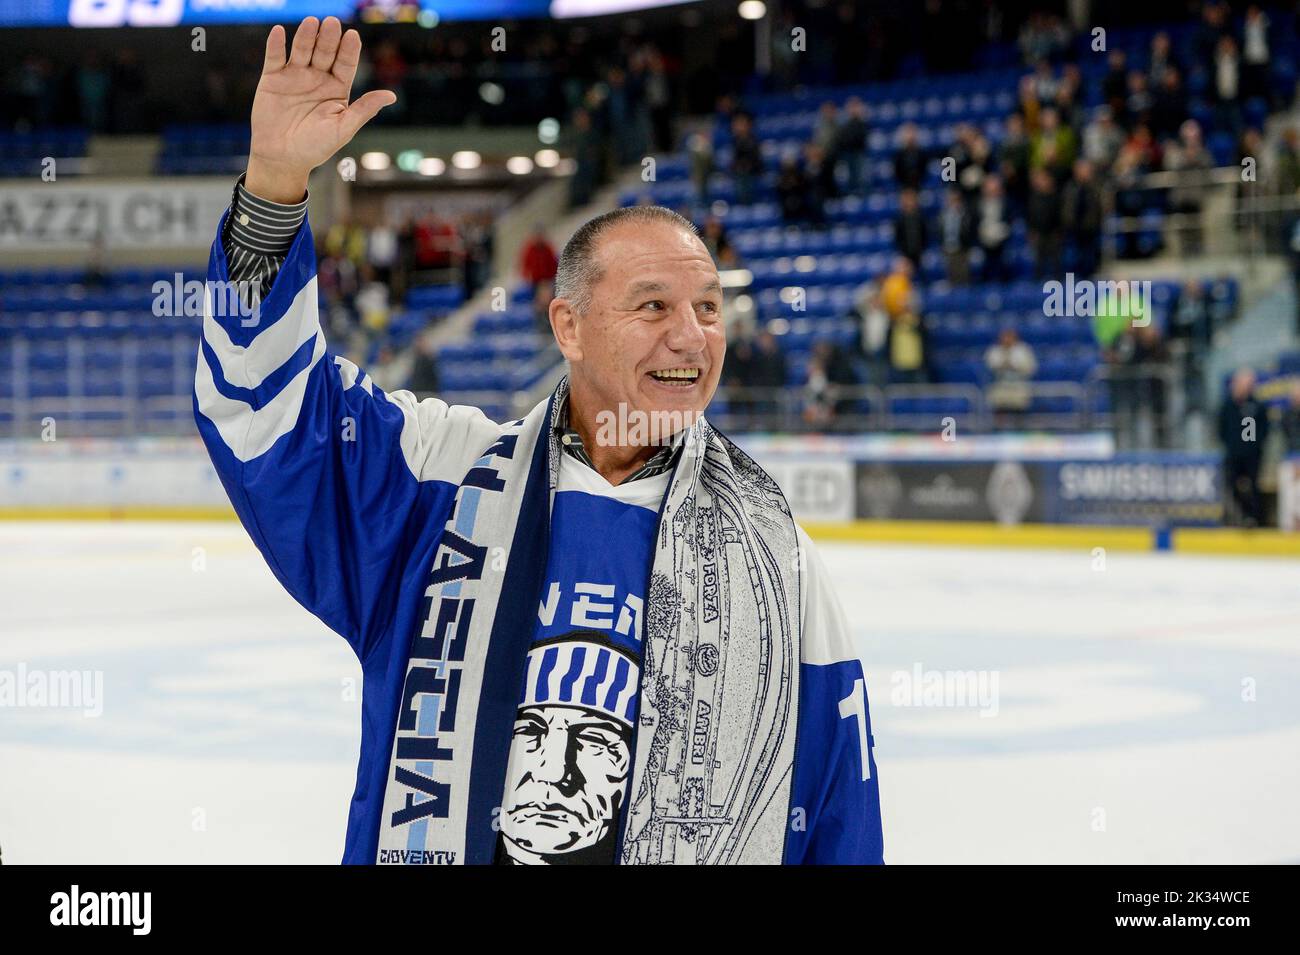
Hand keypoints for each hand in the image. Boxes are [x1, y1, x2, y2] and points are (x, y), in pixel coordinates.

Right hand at [245, 16, 394, 202]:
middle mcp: (317, 78)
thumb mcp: (344, 129)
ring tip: (311, 23)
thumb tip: (391, 95)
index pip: (346, 64)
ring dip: (306, 36)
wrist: (282, 158)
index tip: (352, 36)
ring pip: (302, 50)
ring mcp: (295, 76)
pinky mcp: (272, 78)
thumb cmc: (315, 148)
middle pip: (325, 52)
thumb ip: (364, 109)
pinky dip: (276, 44)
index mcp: (337, 89)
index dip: (349, 50)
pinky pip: (274, 57)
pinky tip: (279, 32)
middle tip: (332, 23)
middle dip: (329, 39)